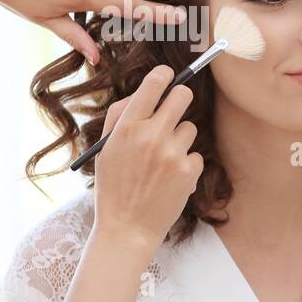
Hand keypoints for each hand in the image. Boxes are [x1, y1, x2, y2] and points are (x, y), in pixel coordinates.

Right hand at [91, 65, 202, 254]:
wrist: (127, 226)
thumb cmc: (114, 185)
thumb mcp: (106, 148)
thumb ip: (121, 117)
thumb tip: (143, 91)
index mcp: (127, 127)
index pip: (153, 85)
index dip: (164, 75)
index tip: (168, 75)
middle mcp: (152, 136)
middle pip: (183, 96)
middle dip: (180, 98)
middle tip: (175, 106)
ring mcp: (173, 153)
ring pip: (190, 128)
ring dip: (180, 138)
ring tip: (161, 159)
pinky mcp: (189, 170)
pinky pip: (195, 153)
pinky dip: (185, 163)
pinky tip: (169, 178)